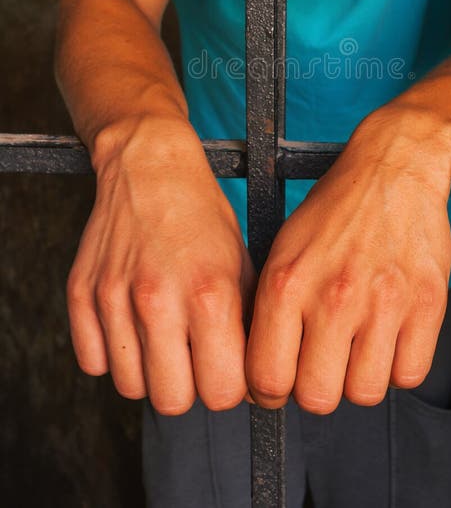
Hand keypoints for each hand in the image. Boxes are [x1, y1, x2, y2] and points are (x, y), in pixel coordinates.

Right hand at [67, 116, 255, 414]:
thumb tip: (252, 382)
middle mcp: (159, 299)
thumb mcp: (242, 263)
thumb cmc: (203, 215)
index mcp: (210, 293)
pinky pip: (93, 363)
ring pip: (132, 388)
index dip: (232, 387)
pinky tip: (134, 326)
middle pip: (173, 402)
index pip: (223, 392)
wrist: (150, 166)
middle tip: (196, 358)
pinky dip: (114, 355)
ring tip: (165, 338)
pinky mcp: (82, 293)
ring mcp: (114, 297)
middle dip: (190, 387)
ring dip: (150, 373)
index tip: (230, 369)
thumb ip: (247, 325)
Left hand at [245, 108, 450, 413]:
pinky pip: (409, 376)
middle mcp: (334, 295)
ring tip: (357, 345)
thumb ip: (269, 308)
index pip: (266, 378)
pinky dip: (398, 366)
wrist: (394, 166)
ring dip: (359, 378)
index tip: (280, 382)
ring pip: (364, 393)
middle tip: (322, 362)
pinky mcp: (427, 303)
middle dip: (316, 388)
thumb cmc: (334, 209)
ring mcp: (384, 301)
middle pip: (316, 398)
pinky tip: (388, 337)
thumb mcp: (283, 247)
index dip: (269, 392)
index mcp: (288, 281)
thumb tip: (257, 373)